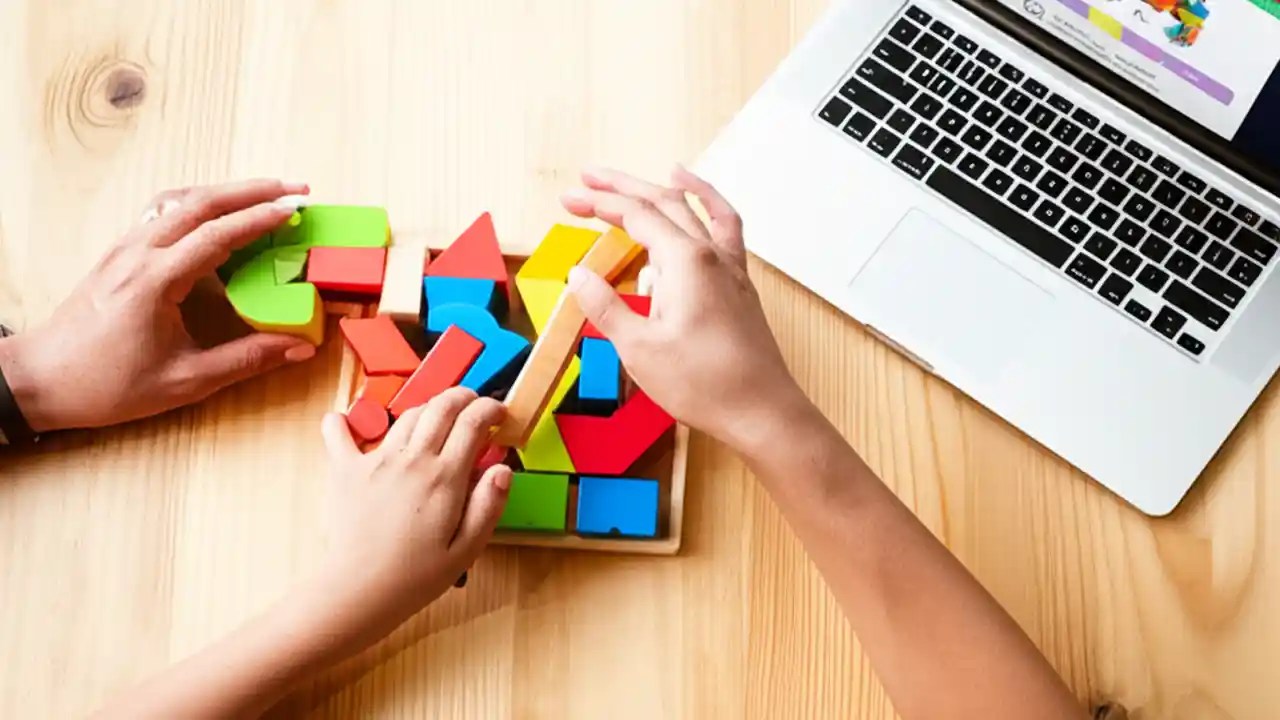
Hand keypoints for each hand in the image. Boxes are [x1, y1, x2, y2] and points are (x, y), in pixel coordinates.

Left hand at [0, 180, 315, 432]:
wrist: (43, 379)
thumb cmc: (108, 386)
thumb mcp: (185, 381)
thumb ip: (246, 360)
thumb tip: (298, 348)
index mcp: (155, 282)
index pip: (216, 235)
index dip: (260, 220)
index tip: (296, 211)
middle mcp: (137, 254)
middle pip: (200, 202)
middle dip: (252, 190)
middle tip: (295, 190)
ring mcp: (124, 249)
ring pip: (179, 200)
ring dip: (225, 191)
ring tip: (264, 193)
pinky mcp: (118, 253)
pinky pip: (161, 212)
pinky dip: (197, 202)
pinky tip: (215, 210)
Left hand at [318, 388, 510, 634]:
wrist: (358, 591)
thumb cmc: (415, 577)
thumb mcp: (467, 549)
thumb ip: (489, 505)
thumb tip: (502, 469)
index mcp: (445, 477)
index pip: (473, 422)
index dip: (490, 409)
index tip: (499, 413)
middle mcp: (412, 459)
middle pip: (441, 406)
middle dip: (462, 396)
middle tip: (472, 405)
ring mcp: (376, 461)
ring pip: (406, 415)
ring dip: (426, 408)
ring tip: (435, 420)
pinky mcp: (345, 470)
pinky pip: (339, 434)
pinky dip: (341, 423)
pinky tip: (343, 421)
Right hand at [560, 165, 812, 453]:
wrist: (760, 410)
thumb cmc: (705, 385)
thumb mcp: (639, 349)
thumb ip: (606, 307)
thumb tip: (579, 276)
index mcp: (685, 263)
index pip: (635, 216)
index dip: (599, 204)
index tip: (570, 198)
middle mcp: (711, 254)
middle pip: (662, 201)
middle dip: (621, 187)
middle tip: (587, 178)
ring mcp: (729, 266)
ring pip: (691, 209)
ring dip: (657, 190)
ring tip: (631, 181)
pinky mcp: (737, 283)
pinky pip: (724, 226)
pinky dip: (708, 202)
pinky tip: (696, 196)